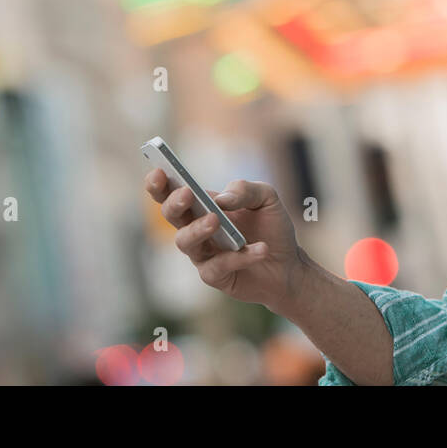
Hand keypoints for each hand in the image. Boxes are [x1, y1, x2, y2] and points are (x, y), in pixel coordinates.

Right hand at [144, 170, 303, 312]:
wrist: (288, 264)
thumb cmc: (271, 227)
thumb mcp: (266, 198)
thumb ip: (245, 190)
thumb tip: (222, 199)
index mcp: (202, 205)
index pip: (171, 192)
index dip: (158, 183)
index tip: (158, 171)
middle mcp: (196, 228)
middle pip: (171, 215)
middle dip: (174, 203)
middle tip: (187, 194)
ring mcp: (203, 253)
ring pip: (185, 242)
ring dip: (198, 229)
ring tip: (216, 220)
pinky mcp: (215, 276)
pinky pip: (217, 266)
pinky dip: (239, 256)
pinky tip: (260, 249)